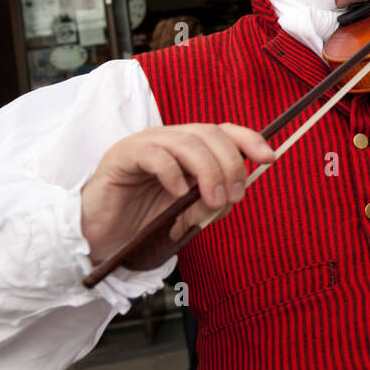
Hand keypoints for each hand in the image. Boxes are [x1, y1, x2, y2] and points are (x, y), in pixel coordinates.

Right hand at [80, 123, 274, 266]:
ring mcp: (144, 144)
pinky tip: (178, 193)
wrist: (100, 237)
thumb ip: (210, 203)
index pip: (223, 131)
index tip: (269, 158)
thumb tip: (235, 195)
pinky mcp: (122, 155)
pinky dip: (173, 173)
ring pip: (186, 141)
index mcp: (186, 149)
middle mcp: (168, 139)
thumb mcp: (186, 215)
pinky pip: (154, 154)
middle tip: (234, 196)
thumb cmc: (143, 222)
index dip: (249, 140)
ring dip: (208, 170)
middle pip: (210, 134)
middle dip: (230, 163)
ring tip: (213, 200)